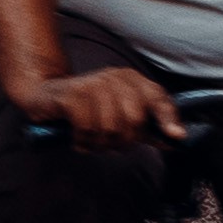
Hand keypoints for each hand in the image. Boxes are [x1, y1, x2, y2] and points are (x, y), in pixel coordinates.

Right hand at [38, 63, 175, 149]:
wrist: (45, 96)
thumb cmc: (87, 109)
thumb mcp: (120, 116)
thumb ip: (148, 128)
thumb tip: (177, 139)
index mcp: (130, 79)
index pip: (158, 97)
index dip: (168, 118)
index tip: (176, 137)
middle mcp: (113, 77)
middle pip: (134, 120)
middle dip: (122, 141)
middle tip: (109, 143)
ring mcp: (92, 84)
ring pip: (110, 128)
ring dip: (99, 144)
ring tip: (91, 141)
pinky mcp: (72, 95)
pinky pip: (87, 129)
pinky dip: (83, 141)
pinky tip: (78, 139)